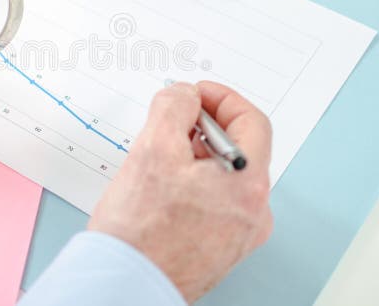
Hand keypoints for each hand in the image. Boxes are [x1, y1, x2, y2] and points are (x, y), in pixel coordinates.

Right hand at [88, 81, 272, 302]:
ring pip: (223, 176)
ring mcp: (239, 234)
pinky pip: (214, 203)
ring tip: (158, 163)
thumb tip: (185, 95)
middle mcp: (254, 212)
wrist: (124, 286)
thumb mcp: (153, 147)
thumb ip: (174, 106)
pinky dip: (192, 186)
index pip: (252, 122)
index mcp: (249, 185)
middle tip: (169, 125)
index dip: (222, 99)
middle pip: (237, 149)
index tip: (195, 94)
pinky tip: (161, 192)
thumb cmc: (140, 231)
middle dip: (202, 129)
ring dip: (194, 158)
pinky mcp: (220, 248)